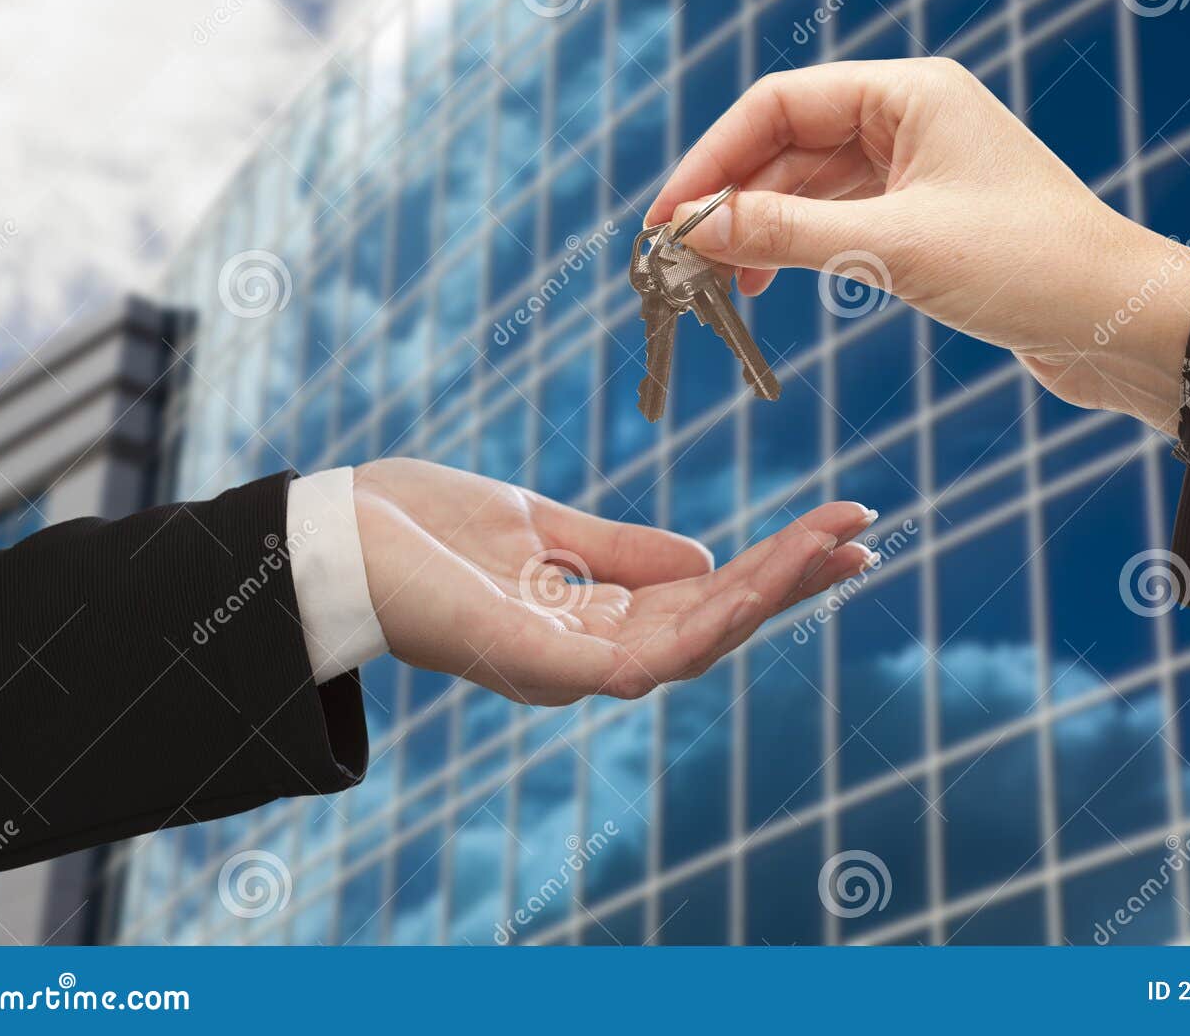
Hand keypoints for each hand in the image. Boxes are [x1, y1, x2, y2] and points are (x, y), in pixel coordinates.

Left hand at [351, 458, 875, 705]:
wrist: (325, 531)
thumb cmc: (418, 527)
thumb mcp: (539, 524)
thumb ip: (617, 549)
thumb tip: (703, 559)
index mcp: (589, 618)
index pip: (701, 601)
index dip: (770, 569)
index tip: (836, 526)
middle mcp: (585, 654)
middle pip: (712, 627)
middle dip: (790, 584)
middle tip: (863, 536)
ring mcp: (563, 665)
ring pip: (692, 644)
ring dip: (766, 597)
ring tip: (832, 548)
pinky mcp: (535, 663)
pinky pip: (639, 657)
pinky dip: (705, 622)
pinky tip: (755, 583)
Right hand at [646, 58, 1189, 433]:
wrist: (1121, 325)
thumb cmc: (1030, 266)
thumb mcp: (896, 249)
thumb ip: (789, 234)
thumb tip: (697, 228)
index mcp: (910, 93)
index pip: (780, 104)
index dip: (714, 159)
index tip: (668, 216)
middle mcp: (910, 119)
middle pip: (788, 144)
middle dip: (731, 199)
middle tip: (679, 258)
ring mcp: (917, 170)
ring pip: (810, 188)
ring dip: (760, 231)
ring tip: (717, 283)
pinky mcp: (925, 220)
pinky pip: (839, 222)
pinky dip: (797, 250)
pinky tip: (765, 284)